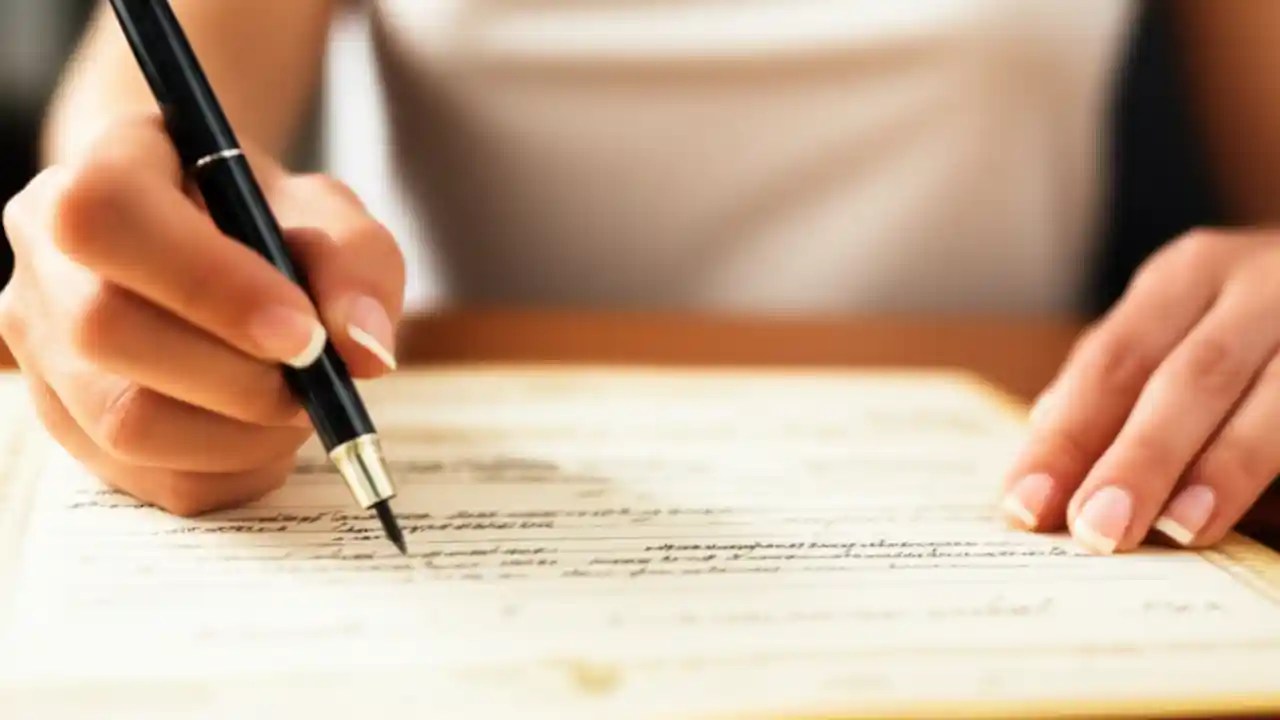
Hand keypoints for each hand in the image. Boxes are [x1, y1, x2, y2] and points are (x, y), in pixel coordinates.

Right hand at [0, 114, 404, 515]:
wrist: (224, 250)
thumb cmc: (272, 223)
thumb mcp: (332, 217)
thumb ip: (356, 266)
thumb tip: (362, 349)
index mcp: (97, 169)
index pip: (108, 216)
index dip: (208, 284)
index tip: (303, 333)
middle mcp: (45, 259)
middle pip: (106, 331)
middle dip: (239, 375)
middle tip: (315, 378)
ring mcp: (41, 350)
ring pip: (125, 422)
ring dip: (243, 432)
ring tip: (297, 403)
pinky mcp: (70, 427)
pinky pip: (151, 479)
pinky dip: (236, 470)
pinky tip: (269, 433)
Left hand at [1003, 228, 1279, 552]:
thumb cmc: (1255, 330)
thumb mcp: (1182, 333)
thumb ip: (1120, 391)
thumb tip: (1045, 459)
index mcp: (1190, 275)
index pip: (1112, 361)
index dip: (1068, 436)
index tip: (1027, 503)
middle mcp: (1264, 282)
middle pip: (1191, 377)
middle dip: (1140, 458)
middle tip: (1097, 529)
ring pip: (1279, 397)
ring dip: (1228, 466)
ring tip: (1180, 529)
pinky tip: (1273, 518)